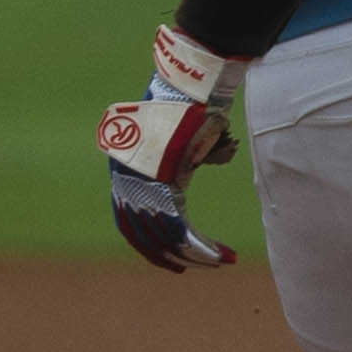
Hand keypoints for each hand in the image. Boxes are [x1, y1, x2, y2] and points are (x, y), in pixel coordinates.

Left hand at [98, 22, 241, 272]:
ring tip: (216, 262)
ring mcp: (145, 182)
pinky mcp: (164, 182)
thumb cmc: (192, 103)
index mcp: (129, 170)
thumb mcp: (192, 132)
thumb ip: (200, 151)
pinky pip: (179, 229)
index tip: (163, 255)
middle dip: (164, 255)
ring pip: (163, 236)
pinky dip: (201, 246)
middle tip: (184, 268)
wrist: (189, 84)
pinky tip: (220, 255)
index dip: (144, 241)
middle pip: (141, 233)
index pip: (127, 218)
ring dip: (192, 255)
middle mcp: (130, 180)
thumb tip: (224, 153)